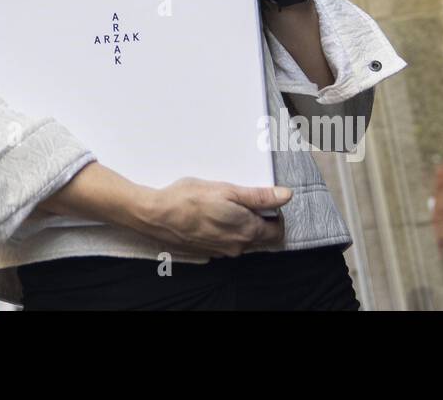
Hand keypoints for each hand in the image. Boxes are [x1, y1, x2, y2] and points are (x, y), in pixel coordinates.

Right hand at [134, 177, 290, 257]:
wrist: (157, 215)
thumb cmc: (188, 200)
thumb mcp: (227, 190)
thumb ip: (259, 197)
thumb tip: (285, 196)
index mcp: (247, 231)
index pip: (277, 232)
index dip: (276, 214)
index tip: (265, 201)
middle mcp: (238, 247)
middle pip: (262, 238)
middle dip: (261, 220)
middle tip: (245, 200)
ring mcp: (222, 251)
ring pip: (244, 241)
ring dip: (243, 225)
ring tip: (226, 205)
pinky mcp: (209, 251)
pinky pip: (228, 243)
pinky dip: (227, 231)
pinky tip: (213, 216)